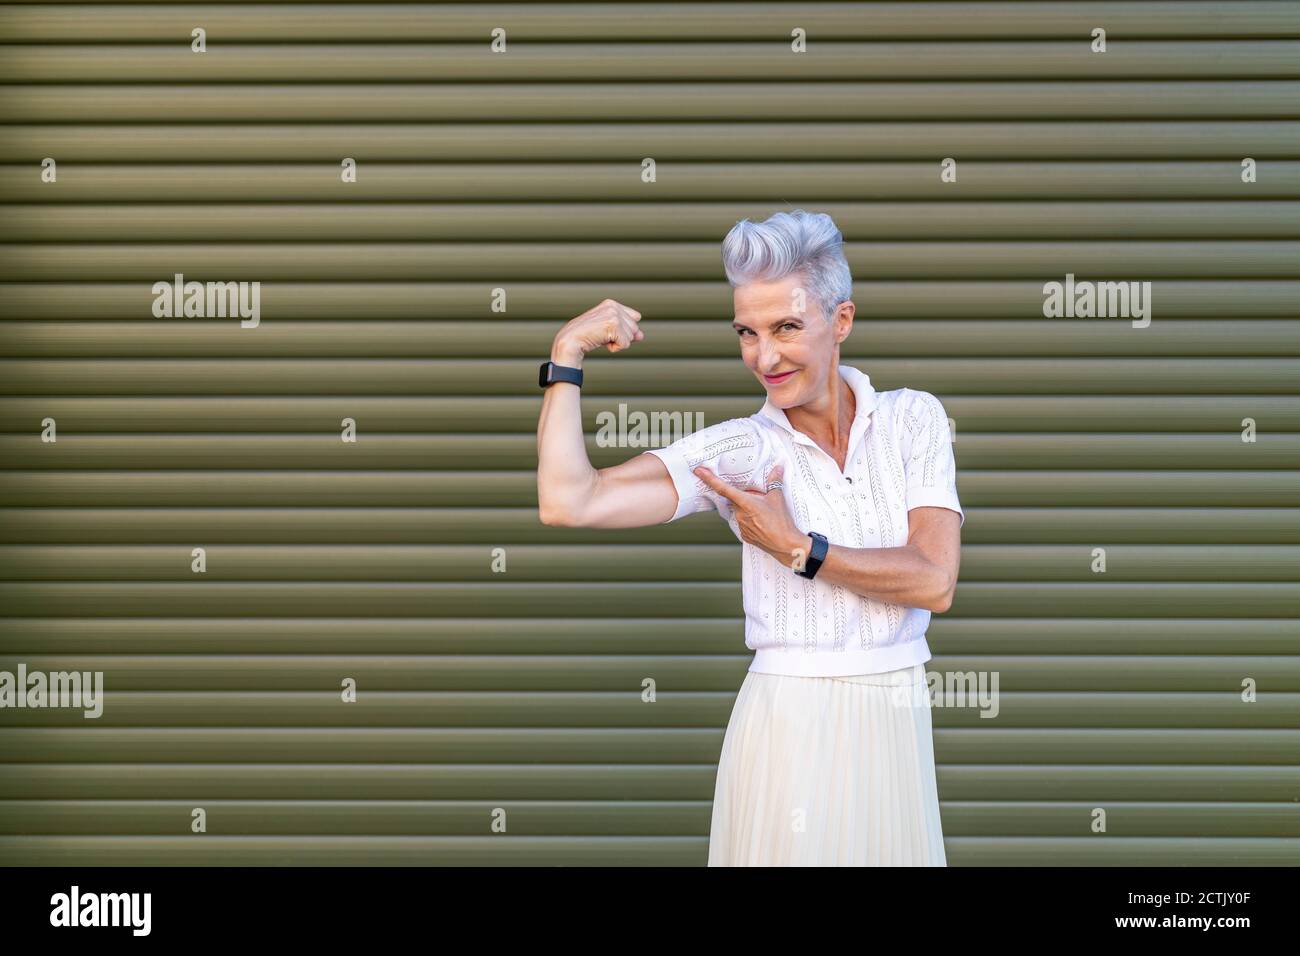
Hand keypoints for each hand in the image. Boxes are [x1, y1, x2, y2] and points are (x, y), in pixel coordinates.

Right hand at [551, 299, 644, 365]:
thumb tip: (641, 336)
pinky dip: (615, 348)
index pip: (635, 318)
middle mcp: (613, 306)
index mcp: (611, 304)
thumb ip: (625, 330)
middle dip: (622, 337)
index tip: (607, 331)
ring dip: (618, 343)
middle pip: (635, 328)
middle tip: (602, 336)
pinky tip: (602, 343)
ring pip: (631, 336)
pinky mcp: (613, 325)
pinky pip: (626, 344)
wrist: (570, 341)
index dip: (625, 329)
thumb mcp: (607, 330)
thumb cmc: (585, 336)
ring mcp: (613, 314)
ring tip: (601, 338)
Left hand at [692, 463, 807, 568]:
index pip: (723, 488)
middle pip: (736, 500)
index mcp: (746, 503)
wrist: (786, 545)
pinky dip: (750, 519)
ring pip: (740, 511)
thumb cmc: (781, 523)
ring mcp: (741, 526)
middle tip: (760, 498)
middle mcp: (739, 514)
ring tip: (764, 513)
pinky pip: (744, 523)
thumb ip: (774, 482)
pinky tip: (762, 522)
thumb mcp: (778, 499)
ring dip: (748, 508)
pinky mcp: (744, 535)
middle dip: (745, 497)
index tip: (699, 471)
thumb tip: (777, 468)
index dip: (710, 479)